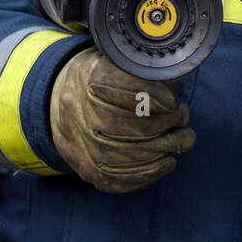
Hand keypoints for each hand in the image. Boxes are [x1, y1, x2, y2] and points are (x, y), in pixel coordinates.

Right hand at [51, 47, 195, 193]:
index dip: (164, 99)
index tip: (175, 99)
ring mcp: (86, 148)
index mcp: (93, 82)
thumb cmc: (98, 81)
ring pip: (136, 156)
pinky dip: (153, 172)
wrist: (57, 107)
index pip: (138, 94)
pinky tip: (168, 160)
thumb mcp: (114, 62)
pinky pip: (126, 179)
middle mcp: (85, 117)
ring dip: (169, 147)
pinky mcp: (91, 172)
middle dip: (172, 123)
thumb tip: (177, 90)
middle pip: (140, 127)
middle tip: (184, 116)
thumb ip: (144, 70)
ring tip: (184, 138)